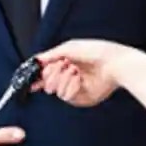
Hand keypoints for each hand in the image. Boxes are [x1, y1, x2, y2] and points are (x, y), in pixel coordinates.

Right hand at [31, 39, 145, 106]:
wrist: (113, 63)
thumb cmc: (95, 51)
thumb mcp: (68, 48)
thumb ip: (50, 55)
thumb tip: (36, 60)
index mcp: (67, 63)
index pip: (47, 73)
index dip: (38, 77)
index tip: (31, 80)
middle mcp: (70, 77)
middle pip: (48, 83)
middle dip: (51, 74)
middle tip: (59, 67)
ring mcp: (76, 88)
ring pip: (56, 91)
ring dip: (62, 79)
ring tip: (74, 71)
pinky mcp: (83, 98)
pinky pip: (67, 97)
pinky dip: (70, 86)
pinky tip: (78, 79)